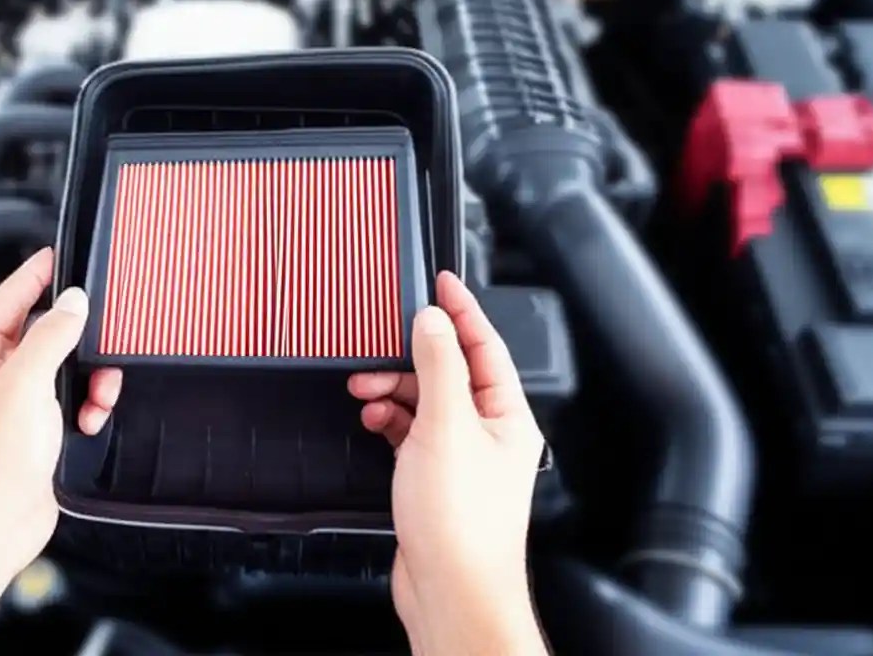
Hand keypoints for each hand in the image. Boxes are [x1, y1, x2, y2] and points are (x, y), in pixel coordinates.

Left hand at [0, 248, 121, 577]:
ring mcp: (20, 412)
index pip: (7, 302)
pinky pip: (75, 410)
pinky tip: (89, 423)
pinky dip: (89, 412)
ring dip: (90, 381)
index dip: (32, 276)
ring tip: (97, 395)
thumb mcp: (23, 380)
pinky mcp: (41, 440)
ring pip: (67, 376)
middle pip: (46, 339)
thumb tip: (73, 302)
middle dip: (78, 341)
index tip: (55, 254)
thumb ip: (52, 335)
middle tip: (100, 336)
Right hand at [348, 272, 547, 655]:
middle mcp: (489, 434)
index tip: (441, 281)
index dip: (462, 310)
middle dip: (410, 358)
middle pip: (449, 373)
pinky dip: (390, 423)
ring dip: (394, 392)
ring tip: (366, 392)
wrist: (450, 590)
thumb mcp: (445, 427)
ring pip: (425, 404)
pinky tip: (374, 422)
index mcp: (507, 416)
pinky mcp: (434, 479)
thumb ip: (438, 367)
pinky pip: (410, 434)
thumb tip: (433, 320)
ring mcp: (461, 458)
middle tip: (377, 349)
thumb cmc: (462, 524)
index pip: (485, 346)